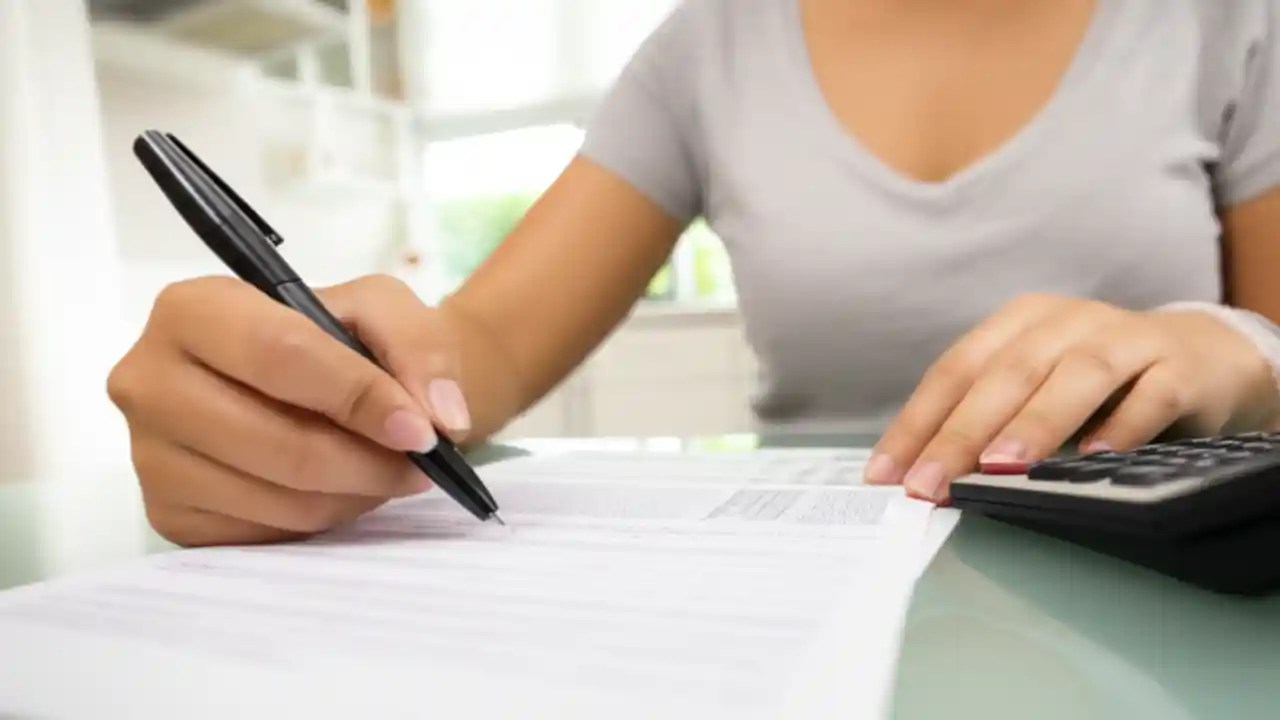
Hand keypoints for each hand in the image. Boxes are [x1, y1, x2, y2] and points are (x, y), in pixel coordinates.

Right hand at [108, 274, 473, 546]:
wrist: (327, 389)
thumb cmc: (349, 341)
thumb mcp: (387, 310)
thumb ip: (420, 347)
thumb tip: (440, 418)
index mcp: (191, 309)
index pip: (278, 355)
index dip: (359, 396)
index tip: (421, 430)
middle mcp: (149, 381)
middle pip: (277, 441)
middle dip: (367, 461)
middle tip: (421, 463)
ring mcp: (150, 456)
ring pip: (279, 497)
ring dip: (355, 492)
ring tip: (388, 470)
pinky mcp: (170, 516)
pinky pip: (266, 533)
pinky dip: (324, 517)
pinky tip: (342, 488)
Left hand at [865, 294, 1279, 502]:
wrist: (1208, 357)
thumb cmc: (1102, 384)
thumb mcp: (1038, 388)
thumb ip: (990, 420)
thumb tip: (928, 475)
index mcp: (1019, 323)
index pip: (955, 371)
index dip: (918, 422)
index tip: (886, 475)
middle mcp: (1068, 321)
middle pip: (1006, 374)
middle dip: (961, 433)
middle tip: (929, 485)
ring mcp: (1127, 338)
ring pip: (1076, 376)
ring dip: (1035, 422)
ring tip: (1000, 466)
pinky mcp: (1180, 366)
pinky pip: (1151, 396)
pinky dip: (1123, 427)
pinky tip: (1096, 458)